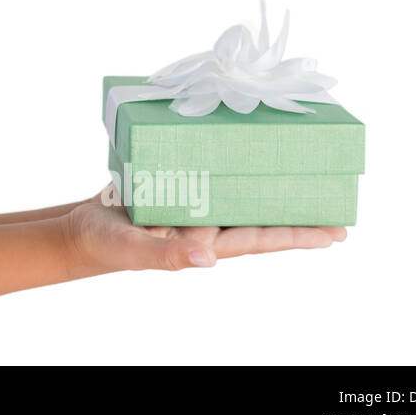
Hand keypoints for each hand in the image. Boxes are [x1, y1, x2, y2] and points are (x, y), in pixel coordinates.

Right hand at [63, 181, 347, 274]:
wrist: (79, 230)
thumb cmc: (106, 246)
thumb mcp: (133, 250)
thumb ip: (168, 256)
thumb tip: (209, 259)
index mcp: (205, 242)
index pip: (261, 238)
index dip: (298, 234)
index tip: (336, 231)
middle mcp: (207, 225)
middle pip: (261, 218)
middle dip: (297, 212)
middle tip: (336, 203)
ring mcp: (193, 206)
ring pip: (240, 196)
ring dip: (269, 188)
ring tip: (301, 177)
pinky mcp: (176, 187)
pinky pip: (210, 177)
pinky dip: (231, 167)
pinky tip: (243, 154)